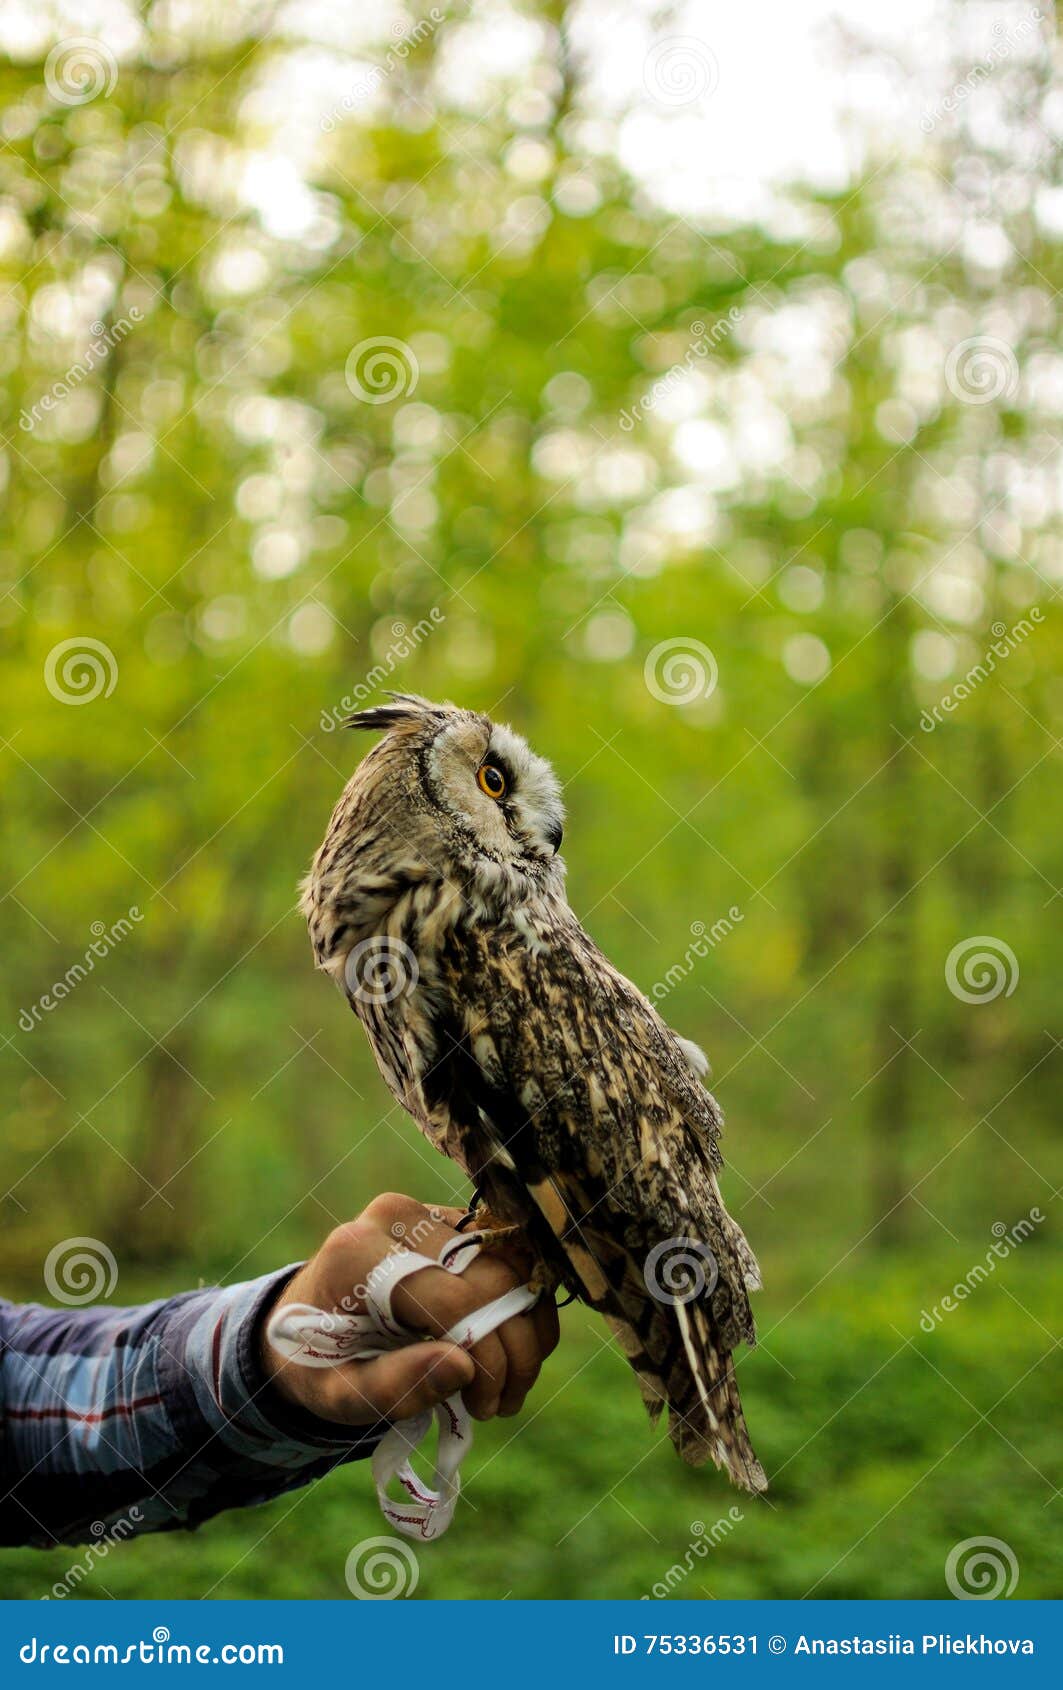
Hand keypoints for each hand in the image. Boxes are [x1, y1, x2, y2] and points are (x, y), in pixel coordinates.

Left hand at [260, 1192, 559, 1427]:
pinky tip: (512, 1350)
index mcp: (359, 1252)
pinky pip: (512, 1259)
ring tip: (510, 1385)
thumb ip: (394, 1385)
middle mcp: (398, 1217)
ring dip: (527, 1329)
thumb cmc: (320, 1364)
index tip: (484, 1407)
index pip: (452, 1298)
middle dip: (511, 1349)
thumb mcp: (340, 1395)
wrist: (307, 1324)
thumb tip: (463, 1367)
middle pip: (492, 1278)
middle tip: (499, 1404)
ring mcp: (429, 1212)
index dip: (484, 1356)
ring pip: (513, 1264)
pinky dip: (525, 1308)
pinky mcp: (453, 1221)